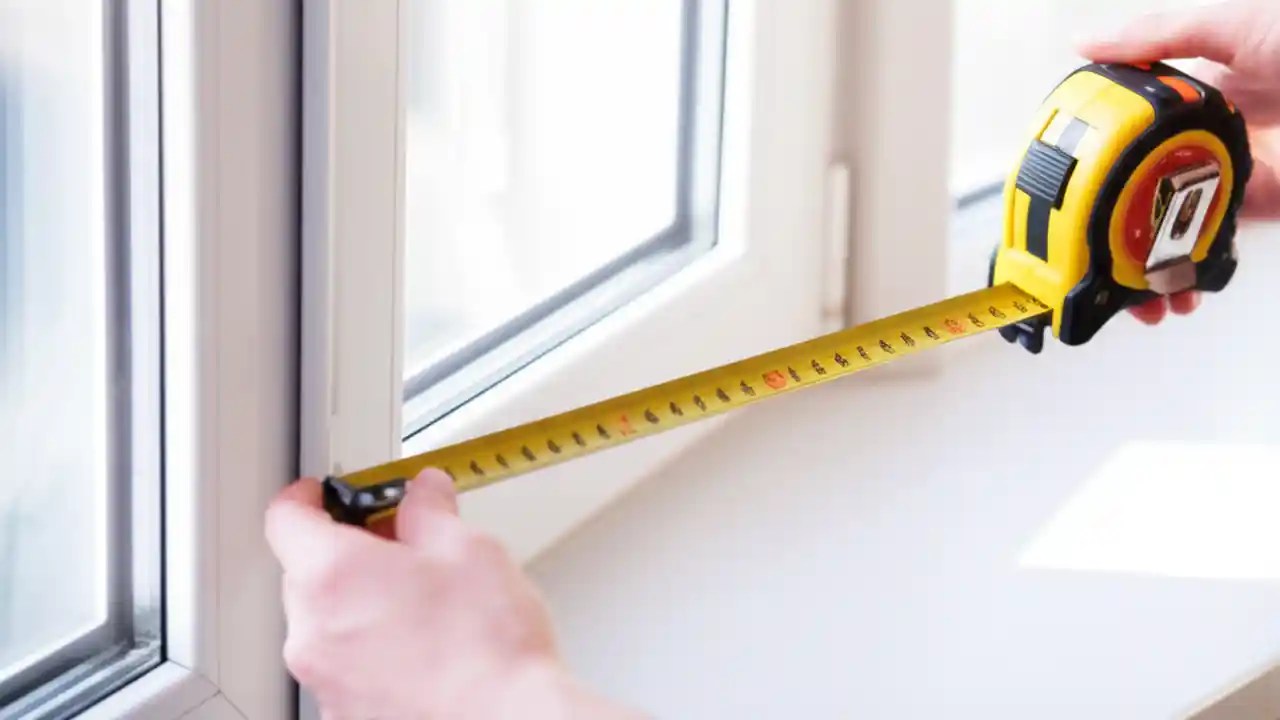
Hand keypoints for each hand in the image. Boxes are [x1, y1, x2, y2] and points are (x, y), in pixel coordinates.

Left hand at [265, 469, 641, 719]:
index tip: (326, 491)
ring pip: (324, 619)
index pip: (286, 518)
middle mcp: (313, 631)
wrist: (506, 718)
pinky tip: (420, 642)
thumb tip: (424, 495)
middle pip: (305, 570)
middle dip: (347, 549)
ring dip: (358, 600)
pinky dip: (369, 644)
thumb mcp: (469, 548)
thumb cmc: (488, 648)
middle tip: (399, 542)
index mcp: (332, 575)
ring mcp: (325, 678)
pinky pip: (342, 661)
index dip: (307, 495)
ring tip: (421, 599)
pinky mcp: (344, 710)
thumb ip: (430, 511)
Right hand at [1077, 0, 1279, 323]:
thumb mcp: (1238, 24)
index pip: (1127, 125)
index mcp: (1198, 90)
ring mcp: (1232, 176)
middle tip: (1073, 245)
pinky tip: (1159, 281)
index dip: (1091, 154)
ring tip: (1114, 280)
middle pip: (1138, 184)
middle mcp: (1209, 136)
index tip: (1061, 181)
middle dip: (1106, 218)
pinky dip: (1181, 268)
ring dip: (1137, 257)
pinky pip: (1210, 244)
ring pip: (1167, 222)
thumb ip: (1161, 36)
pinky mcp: (1260, 210)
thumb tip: (1086, 44)